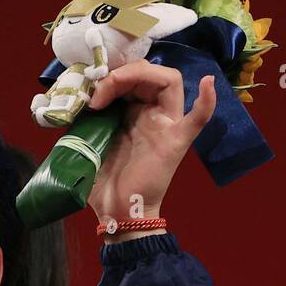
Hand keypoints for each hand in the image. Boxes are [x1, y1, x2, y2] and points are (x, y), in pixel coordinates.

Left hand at [85, 61, 216, 223]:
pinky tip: (208, 82)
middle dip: (121, 74)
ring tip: (110, 88)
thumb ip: (89, 117)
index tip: (90, 93)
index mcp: (133, 112)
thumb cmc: (103, 180)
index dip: (111, 75)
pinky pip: (197, 119)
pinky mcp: (176, 142)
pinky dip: (207, 101)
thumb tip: (78, 96)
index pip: (132, 76)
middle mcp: (153, 113)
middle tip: (97, 93)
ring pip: (168, 81)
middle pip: (149, 73)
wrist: (114, 212)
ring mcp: (168, 125)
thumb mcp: (89, 139)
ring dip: (138, 75)